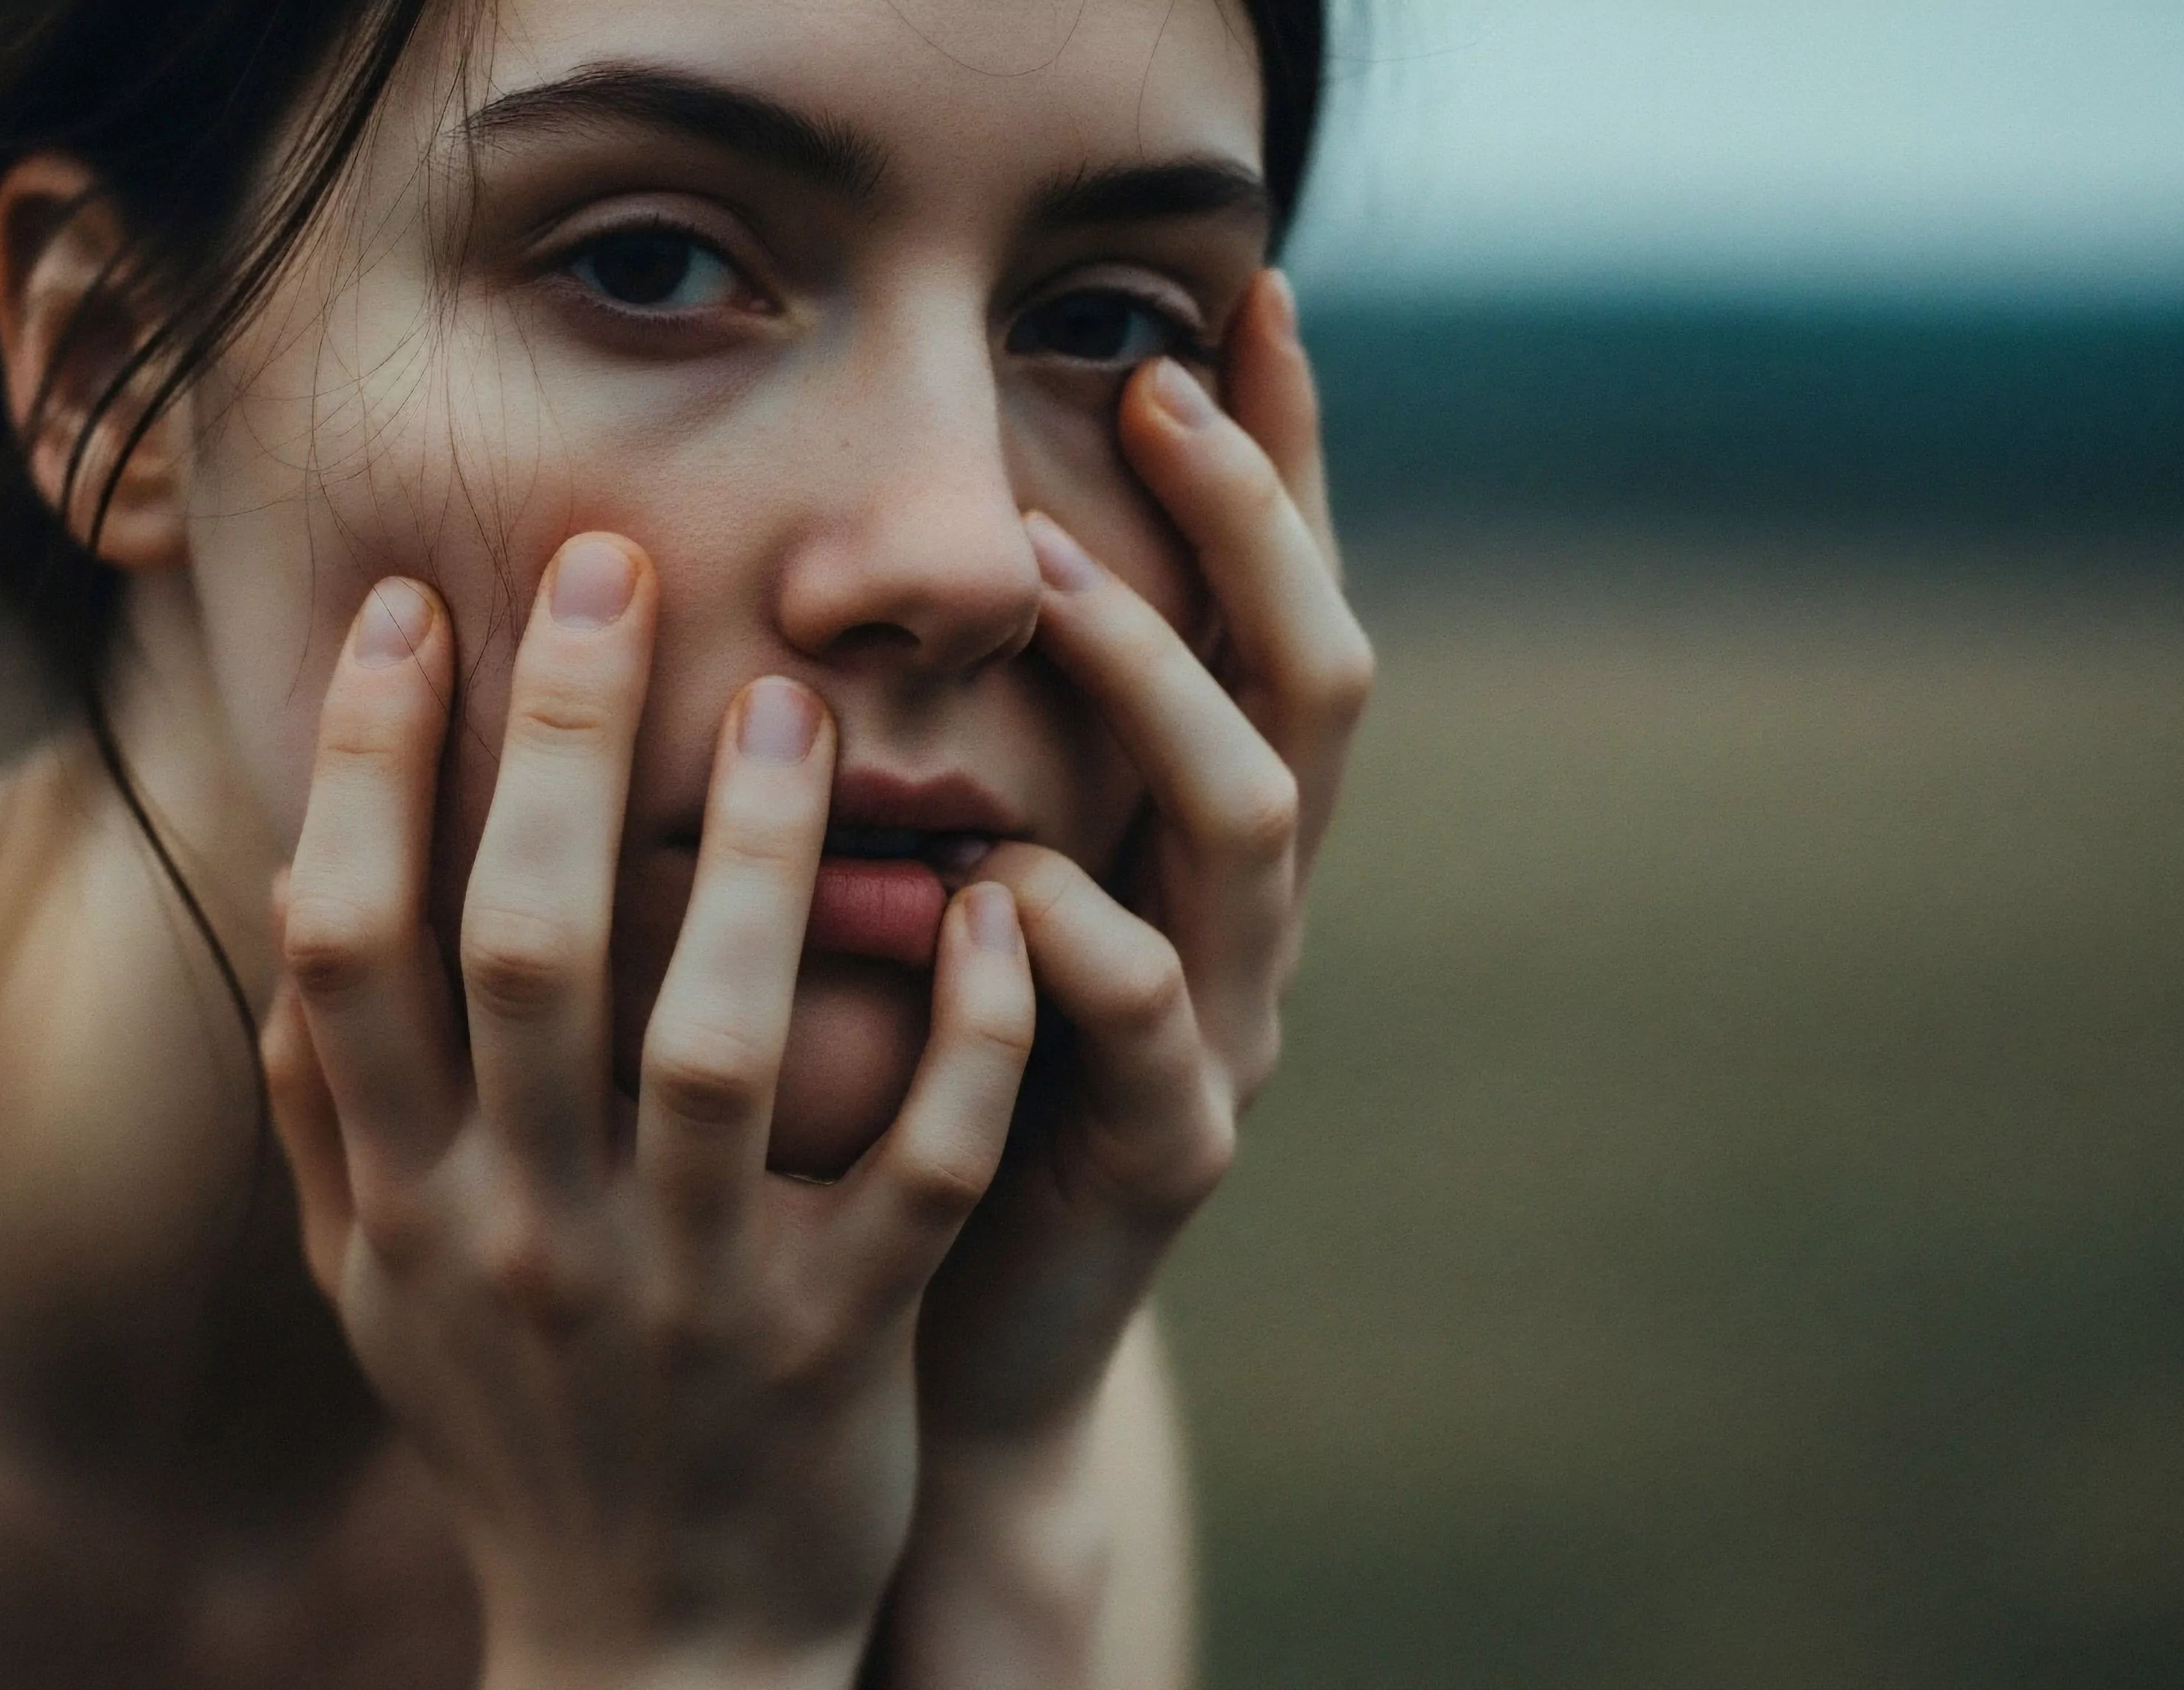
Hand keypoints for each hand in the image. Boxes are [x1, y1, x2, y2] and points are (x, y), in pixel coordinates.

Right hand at [259, 536, 1039, 1689]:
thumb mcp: (372, 1284)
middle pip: (526, 950)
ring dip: (759, 863)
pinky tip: (996, 912)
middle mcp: (524, 1234)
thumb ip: (324, 1105)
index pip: (350, 944)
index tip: (417, 605)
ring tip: (794, 707)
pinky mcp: (838, 1346)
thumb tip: (292, 897)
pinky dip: (966, 1039)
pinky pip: (916, 1170)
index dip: (373, 765)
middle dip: (564, 747)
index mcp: (402, 1198)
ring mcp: (687, 1293)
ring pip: (720, 1041)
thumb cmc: (511, 1423)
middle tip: (612, 567)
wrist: (646, 1651)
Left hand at [887, 270, 1372, 1679]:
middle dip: (1247, 523)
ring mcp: (1220, 1031)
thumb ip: (955, 746)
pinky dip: (1073, 941)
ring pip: (1244, 826)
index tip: (1245, 299)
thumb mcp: (952, 892)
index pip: (1263, 610)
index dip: (1275, 462)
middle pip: (1305, 681)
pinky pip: (1142, 1026)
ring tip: (1040, 580)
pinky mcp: (1163, 1154)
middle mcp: (1239, 914)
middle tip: (1163, 379)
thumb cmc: (924, 1093)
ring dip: (1153, 686)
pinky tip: (996, 885)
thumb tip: (879, 540)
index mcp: (1193, 838)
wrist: (936, 1351)